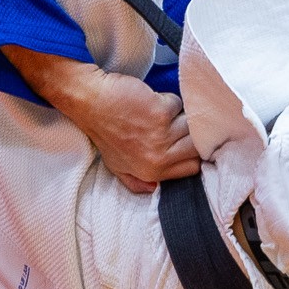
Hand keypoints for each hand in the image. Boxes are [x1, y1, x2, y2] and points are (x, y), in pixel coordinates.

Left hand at [0, 45, 199, 192]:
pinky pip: (179, 105)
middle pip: (197, 147)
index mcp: (152, 172)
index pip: (192, 168)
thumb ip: (137, 181)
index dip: (191, 153)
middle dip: (188, 133)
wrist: (91, 102)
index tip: (184, 142)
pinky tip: (150, 101)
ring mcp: (162, 136)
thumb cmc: (104, 130)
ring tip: (157, 113)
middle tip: (170, 124)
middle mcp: (159, 158)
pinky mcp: (162, 114)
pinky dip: (167, 99)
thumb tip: (155, 188)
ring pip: (191, 124)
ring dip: (178, 115)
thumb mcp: (116, 165)